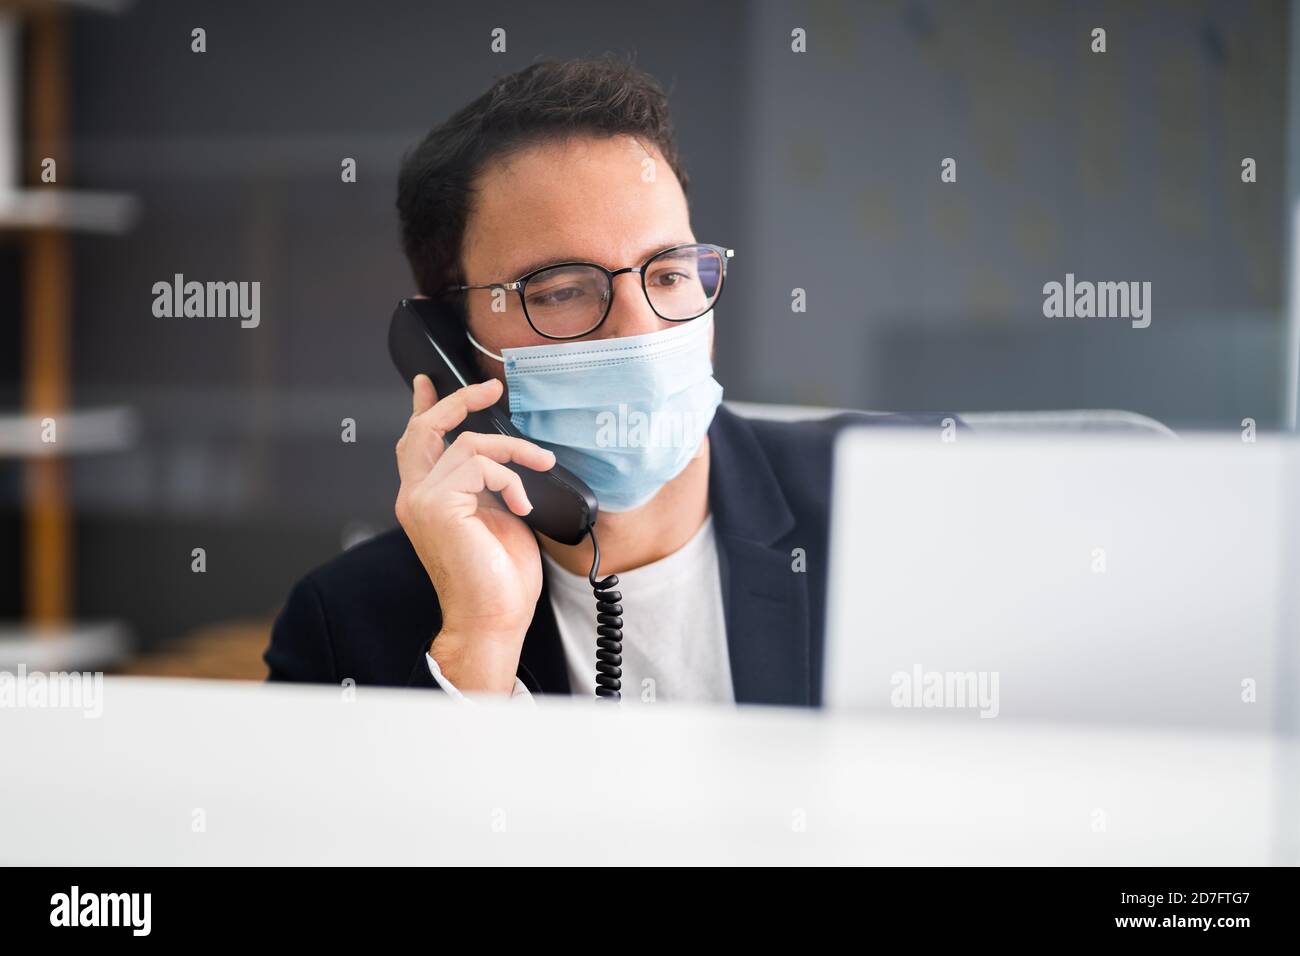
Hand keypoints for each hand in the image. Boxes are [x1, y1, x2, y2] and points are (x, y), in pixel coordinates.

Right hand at [394, 375, 555, 693]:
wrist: (494, 617)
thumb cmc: (499, 580)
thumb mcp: (499, 517)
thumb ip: (489, 485)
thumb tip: (508, 460)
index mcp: (428, 501)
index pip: (418, 444)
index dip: (424, 408)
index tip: (429, 382)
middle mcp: (416, 498)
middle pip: (424, 430)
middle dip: (458, 402)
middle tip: (490, 391)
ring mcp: (421, 500)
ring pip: (465, 443)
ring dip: (512, 451)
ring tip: (538, 466)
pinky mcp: (436, 504)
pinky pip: (477, 463)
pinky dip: (509, 478)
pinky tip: (521, 505)